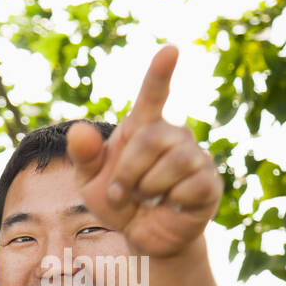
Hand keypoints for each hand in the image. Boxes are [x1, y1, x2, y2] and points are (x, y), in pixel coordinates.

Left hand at [66, 45, 222, 257]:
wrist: (141, 235)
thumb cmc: (118, 200)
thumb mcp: (90, 181)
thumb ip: (84, 156)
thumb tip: (77, 130)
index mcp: (142, 128)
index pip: (153, 95)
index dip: (160, 73)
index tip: (170, 50)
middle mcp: (173, 135)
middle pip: (151, 138)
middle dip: (128, 171)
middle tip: (122, 193)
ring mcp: (194, 157)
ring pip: (173, 162)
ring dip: (147, 188)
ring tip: (145, 199)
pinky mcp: (208, 182)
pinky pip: (188, 185)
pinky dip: (170, 202)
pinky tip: (169, 205)